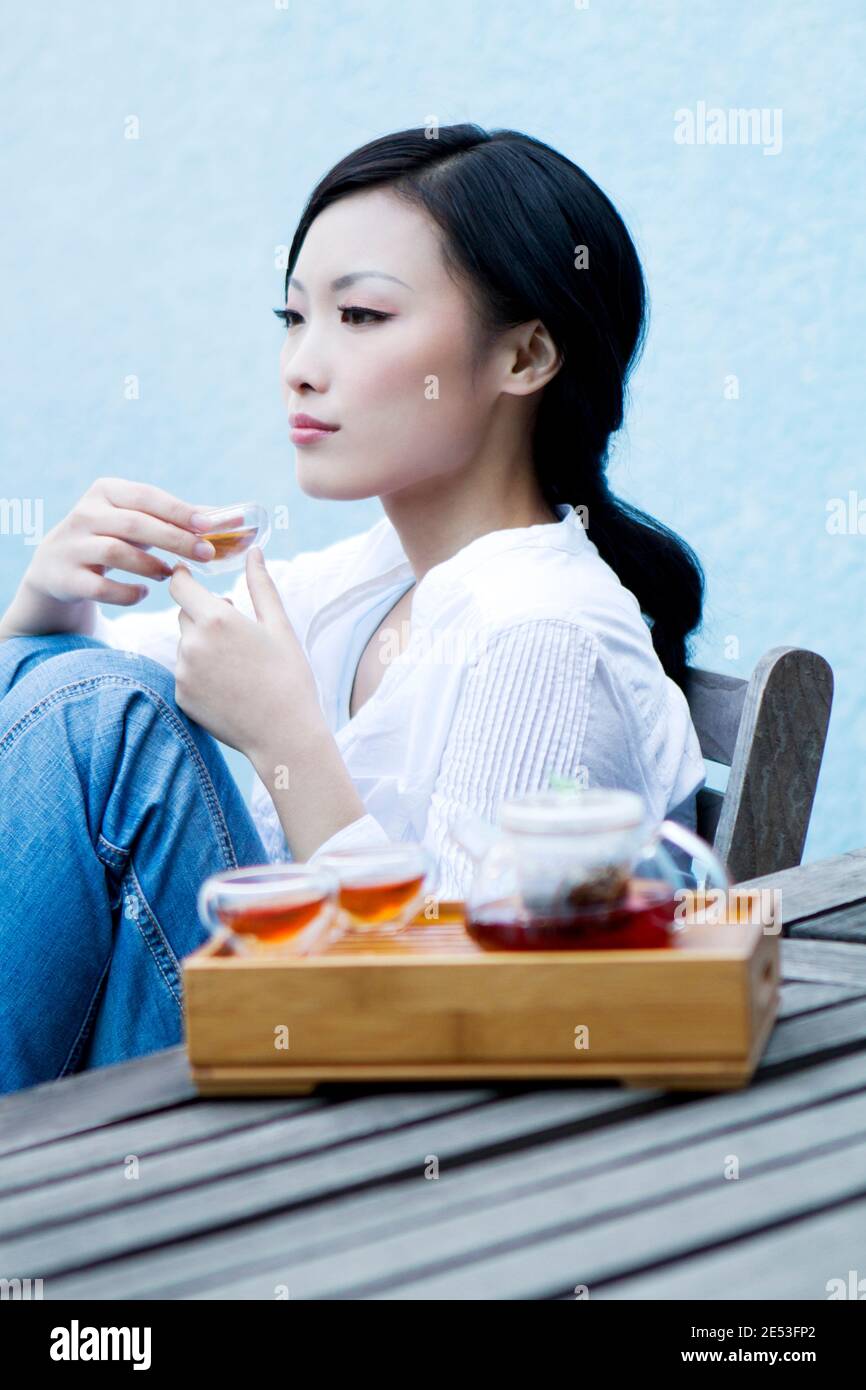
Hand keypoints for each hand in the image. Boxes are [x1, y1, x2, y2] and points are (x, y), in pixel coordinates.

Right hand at [22, 475, 225, 609]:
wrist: (56, 568)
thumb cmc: (112, 538)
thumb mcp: (138, 521)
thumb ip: (178, 519)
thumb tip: (230, 518)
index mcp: (106, 492)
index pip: (147, 496)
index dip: (178, 511)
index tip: (209, 526)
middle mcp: (85, 513)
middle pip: (135, 524)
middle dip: (175, 540)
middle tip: (206, 555)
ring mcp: (72, 545)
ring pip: (116, 552)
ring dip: (150, 565)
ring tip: (170, 574)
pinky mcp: (65, 577)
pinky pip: (100, 587)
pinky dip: (126, 592)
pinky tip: (142, 592)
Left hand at [170, 545, 322, 757]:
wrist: (284, 734)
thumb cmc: (289, 677)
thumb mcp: (279, 626)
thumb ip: (261, 585)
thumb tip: (255, 551)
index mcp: (216, 619)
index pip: (179, 585)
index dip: (183, 577)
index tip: (188, 575)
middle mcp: (192, 643)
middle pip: (184, 615)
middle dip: (203, 616)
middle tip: (237, 634)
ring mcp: (183, 672)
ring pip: (185, 646)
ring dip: (202, 647)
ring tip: (238, 668)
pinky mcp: (181, 696)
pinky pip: (184, 673)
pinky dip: (200, 674)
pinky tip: (229, 687)